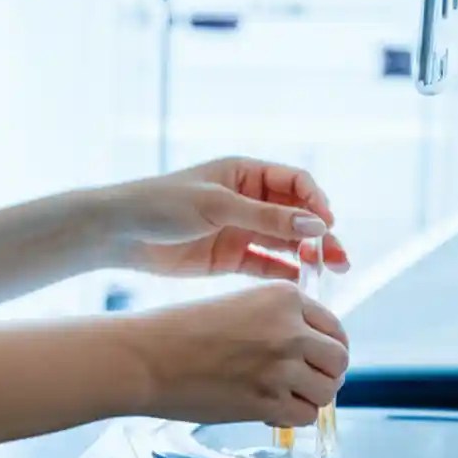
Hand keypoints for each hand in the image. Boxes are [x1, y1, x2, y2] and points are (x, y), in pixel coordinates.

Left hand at [98, 157, 349, 279]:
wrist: (119, 234)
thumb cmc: (162, 205)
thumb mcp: (217, 206)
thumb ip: (266, 217)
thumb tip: (315, 224)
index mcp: (245, 173)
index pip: (296, 182)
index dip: (316, 202)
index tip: (326, 225)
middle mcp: (248, 200)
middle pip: (297, 214)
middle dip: (321, 234)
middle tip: (339, 258)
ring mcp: (241, 230)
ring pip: (287, 242)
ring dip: (309, 255)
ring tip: (330, 271)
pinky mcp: (231, 258)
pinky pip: (268, 265)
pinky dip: (286, 273)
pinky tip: (302, 284)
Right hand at [135, 282, 348, 425]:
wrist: (145, 357)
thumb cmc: (179, 331)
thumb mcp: (239, 305)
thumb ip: (279, 321)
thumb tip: (310, 348)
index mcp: (284, 297)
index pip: (334, 327)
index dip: (328, 346)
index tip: (319, 357)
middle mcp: (290, 329)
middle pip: (339, 360)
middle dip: (326, 374)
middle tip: (307, 381)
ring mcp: (281, 367)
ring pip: (326, 392)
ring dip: (310, 398)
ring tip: (283, 397)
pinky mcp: (267, 401)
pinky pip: (303, 416)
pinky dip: (291, 418)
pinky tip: (268, 411)